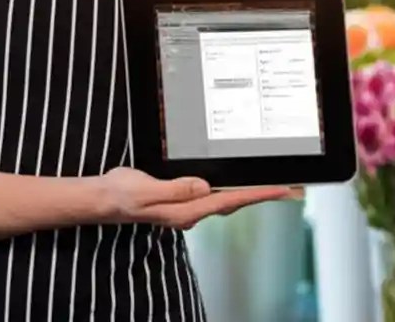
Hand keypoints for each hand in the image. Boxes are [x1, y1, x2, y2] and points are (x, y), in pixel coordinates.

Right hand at [93, 167, 300, 229]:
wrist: (103, 199)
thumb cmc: (122, 195)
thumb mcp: (147, 189)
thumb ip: (176, 188)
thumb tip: (204, 186)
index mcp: (185, 210)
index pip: (229, 200)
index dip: (258, 194)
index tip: (281, 189)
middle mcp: (190, 211)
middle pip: (234, 202)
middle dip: (263, 194)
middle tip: (291, 188)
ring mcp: (186, 206)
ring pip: (225, 198)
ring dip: (250, 192)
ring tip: (273, 186)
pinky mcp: (180, 198)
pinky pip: (212, 194)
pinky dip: (230, 188)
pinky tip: (234, 183)